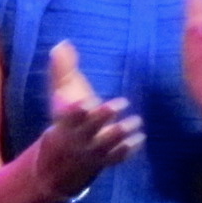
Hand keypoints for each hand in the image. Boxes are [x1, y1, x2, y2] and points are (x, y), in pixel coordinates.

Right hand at [28, 39, 142, 202]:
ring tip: (136, 121)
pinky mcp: (104, 159)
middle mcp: (78, 137)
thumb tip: (62, 43)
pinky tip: (140, 138)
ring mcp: (92, 150)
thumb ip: (63, 69)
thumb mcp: (61, 92)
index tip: (88, 101)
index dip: (78, 110)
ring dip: (121, 133)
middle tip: (122, 103)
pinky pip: (116, 158)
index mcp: (66, 120)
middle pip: (90, 129)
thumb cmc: (67, 115)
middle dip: (104, 117)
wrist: (64, 155)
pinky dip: (128, 150)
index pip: (70, 116)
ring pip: (106, 144)